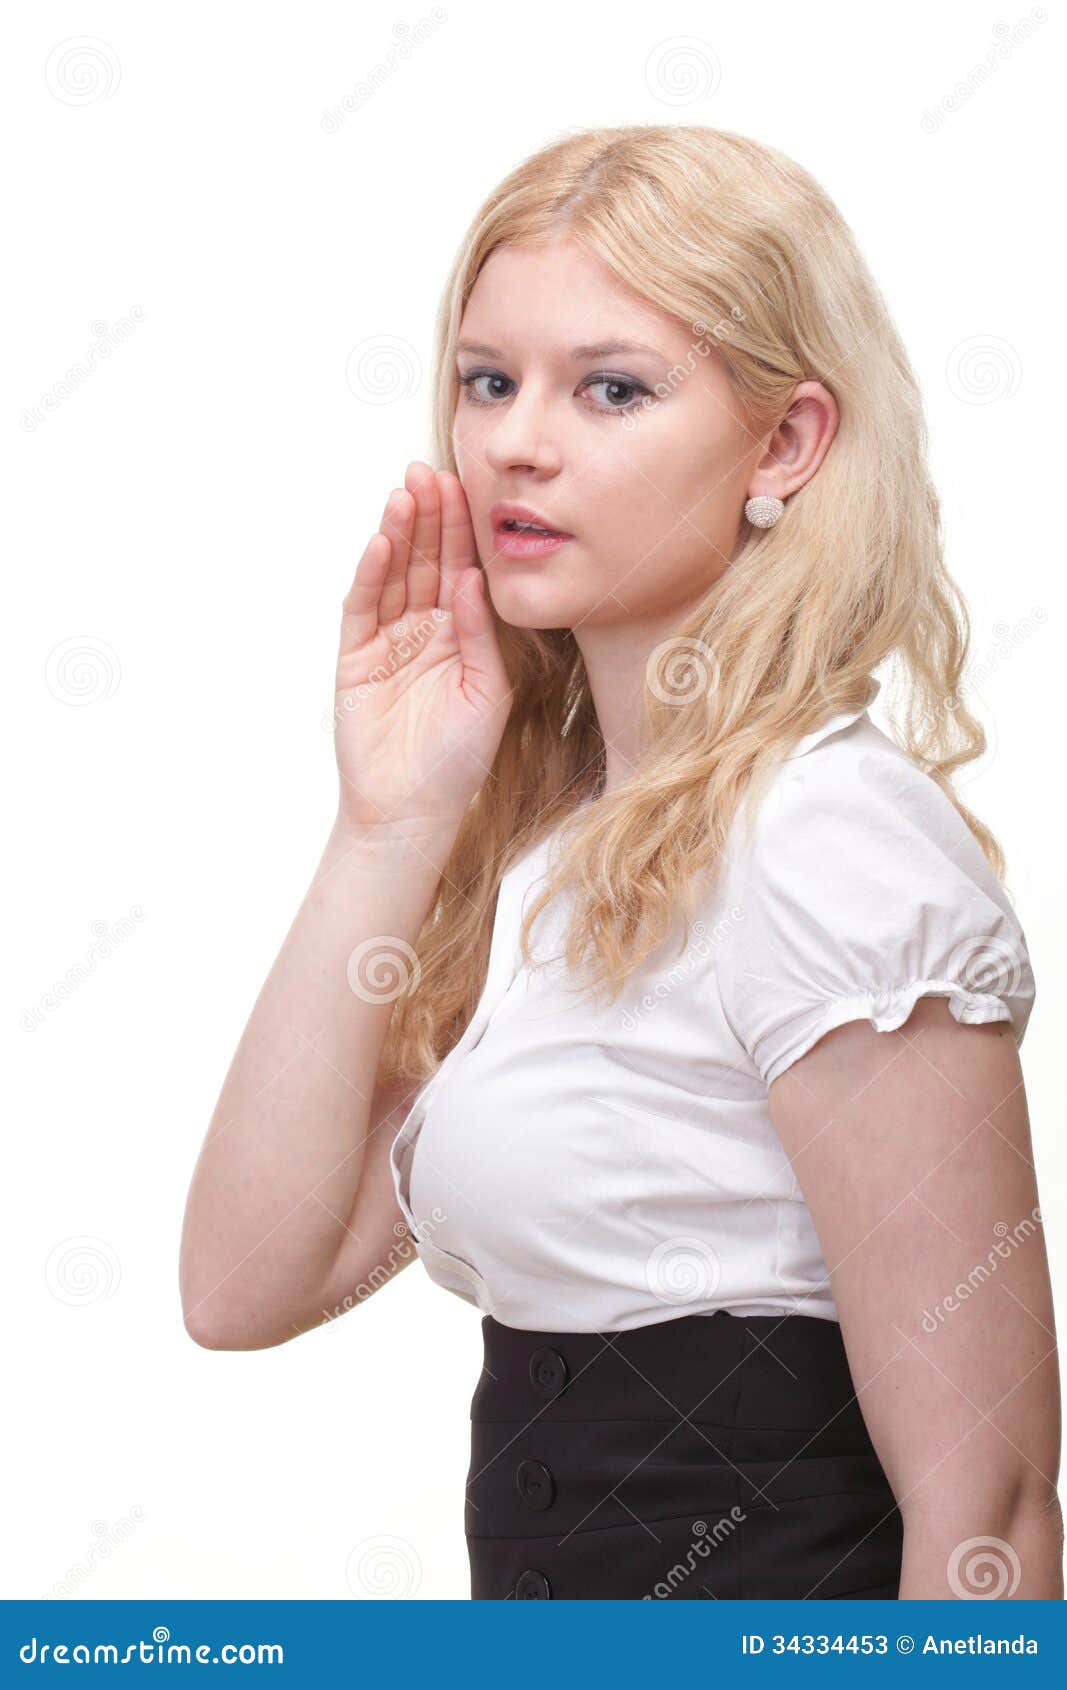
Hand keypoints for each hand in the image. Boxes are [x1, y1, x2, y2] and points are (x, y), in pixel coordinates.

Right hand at [332, 462, 511, 830]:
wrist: (412, 811)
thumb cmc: (458, 759)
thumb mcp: (487, 692)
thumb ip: (480, 634)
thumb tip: (473, 578)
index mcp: (460, 634)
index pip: (459, 569)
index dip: (460, 530)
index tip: (463, 486)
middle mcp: (423, 630)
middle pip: (423, 562)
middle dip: (427, 516)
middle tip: (427, 471)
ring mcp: (386, 642)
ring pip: (392, 576)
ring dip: (398, 534)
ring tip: (404, 493)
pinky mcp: (355, 659)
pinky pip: (362, 609)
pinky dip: (370, 576)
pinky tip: (380, 544)